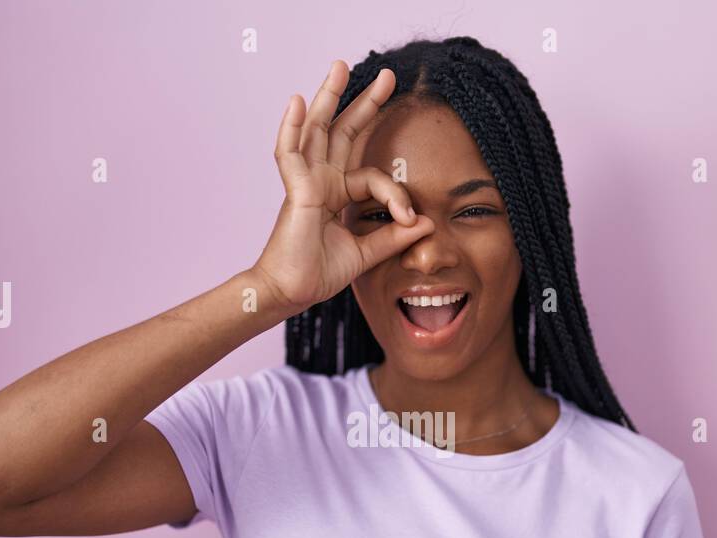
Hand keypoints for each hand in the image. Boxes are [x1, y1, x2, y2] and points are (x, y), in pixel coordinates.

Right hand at [250, 60, 434, 316]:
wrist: (292, 293)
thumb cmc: (318, 274)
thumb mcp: (367, 253)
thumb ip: (393, 236)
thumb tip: (427, 222)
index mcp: (336, 194)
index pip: (373, 176)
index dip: (396, 193)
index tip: (411, 218)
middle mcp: (321, 181)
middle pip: (343, 132)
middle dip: (365, 103)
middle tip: (387, 76)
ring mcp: (306, 182)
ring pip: (317, 130)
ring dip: (328, 97)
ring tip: (341, 66)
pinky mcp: (295, 191)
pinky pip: (289, 153)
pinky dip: (291, 127)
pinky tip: (297, 101)